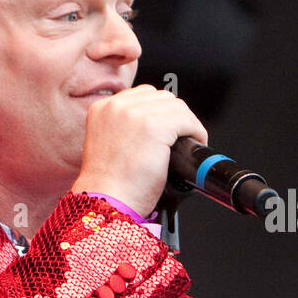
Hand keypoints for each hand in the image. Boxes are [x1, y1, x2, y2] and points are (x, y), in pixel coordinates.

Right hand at [72, 84, 207, 218]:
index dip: (158, 112)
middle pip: (160, 98)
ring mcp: (135, 114)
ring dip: (185, 123)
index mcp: (101, 109)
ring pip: (176, 107)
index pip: (141, 96)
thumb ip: (124, 128)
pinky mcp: (154, 126)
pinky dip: (196, 132)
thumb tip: (154, 124)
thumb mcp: (109, 145)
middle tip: (177, 138)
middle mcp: (116, 106)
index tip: (165, 128)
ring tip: (186, 142)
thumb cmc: (108, 185)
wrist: (107, 202)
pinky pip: (187, 120)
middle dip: (172, 117)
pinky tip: (194, 143)